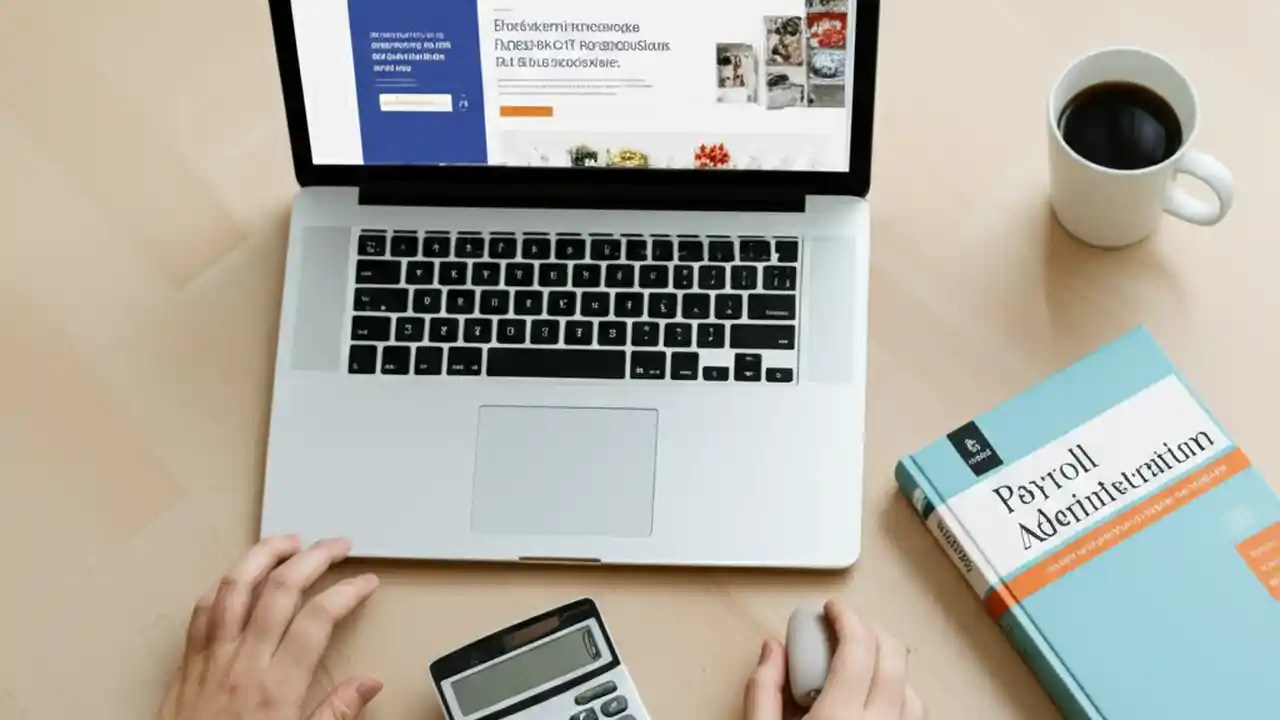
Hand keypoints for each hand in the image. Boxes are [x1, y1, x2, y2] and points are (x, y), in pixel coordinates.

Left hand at [156, 536, 381, 719]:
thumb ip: (335, 713)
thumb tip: (369, 684)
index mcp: (276, 687)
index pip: (318, 619)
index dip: (346, 592)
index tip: (365, 581)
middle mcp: (244, 663)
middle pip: (281, 589)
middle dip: (314, 557)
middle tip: (337, 545)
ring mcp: (212, 658)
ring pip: (235, 587)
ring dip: (264, 555)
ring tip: (289, 541)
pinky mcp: (188, 663)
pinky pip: (203, 610)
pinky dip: (223, 586)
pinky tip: (238, 577)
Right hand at [744, 600, 923, 719]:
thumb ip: (763, 690)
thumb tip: (772, 647)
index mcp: (838, 719)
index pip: (857, 649)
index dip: (847, 618)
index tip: (832, 608)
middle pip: (894, 660)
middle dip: (872, 631)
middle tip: (847, 625)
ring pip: (911, 688)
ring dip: (890, 664)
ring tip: (863, 659)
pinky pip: (914, 715)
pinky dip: (900, 693)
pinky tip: (876, 696)